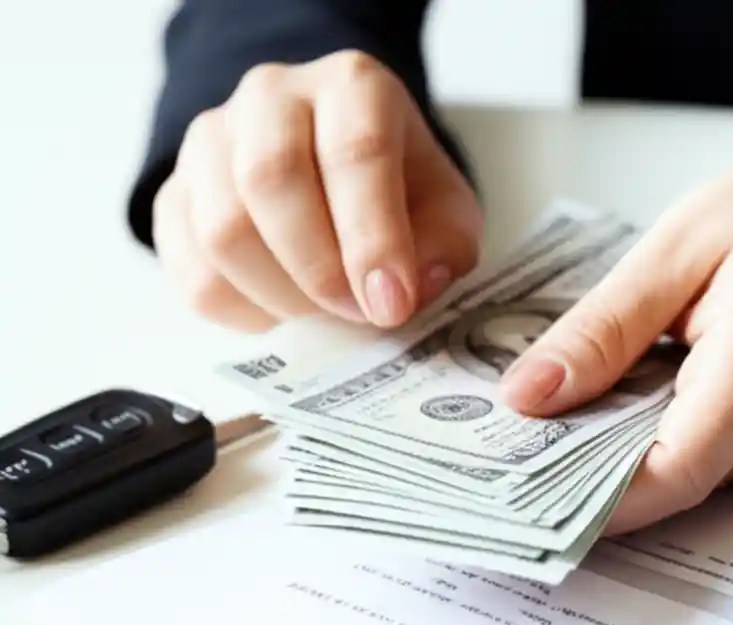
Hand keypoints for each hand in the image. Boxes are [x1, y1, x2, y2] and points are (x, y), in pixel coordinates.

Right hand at [152, 50, 481, 331]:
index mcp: (352, 86)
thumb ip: (445, 246)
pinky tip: (282, 313)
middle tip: (358, 317)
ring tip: (325, 316)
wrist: (336, 168)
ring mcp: (210, 141)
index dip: (373, 238)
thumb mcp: (446, 209)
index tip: (391, 304)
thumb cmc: (397, 189)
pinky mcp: (174, 193)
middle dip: (319, 271)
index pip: (355, 151)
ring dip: (280, 296)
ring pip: (222, 230)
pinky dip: (240, 312)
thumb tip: (411, 288)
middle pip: (271, 181)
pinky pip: (190, 270)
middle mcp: (271, 96)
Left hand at [499, 145, 732, 533]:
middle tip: (506, 442)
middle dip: (586, 474)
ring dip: (616, 453)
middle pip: (673, 481)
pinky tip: (617, 399)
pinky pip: (706, 456)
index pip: (677, 469)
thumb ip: (605, 326)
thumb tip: (529, 396)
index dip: (596, 499)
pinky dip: (653, 437)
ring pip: (686, 473)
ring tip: (554, 409)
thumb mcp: (679, 243)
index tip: (520, 492)